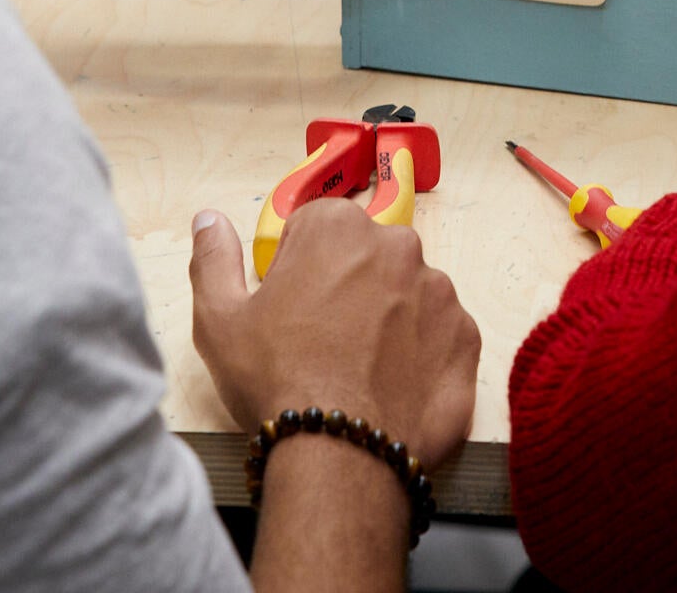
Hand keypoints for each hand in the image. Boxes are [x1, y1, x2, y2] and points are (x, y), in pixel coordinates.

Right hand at [190, 201, 480, 467]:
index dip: (299, 267)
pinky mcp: (466, 337)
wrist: (341, 456)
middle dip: (347, 287)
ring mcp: (439, 292)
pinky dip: (419, 355)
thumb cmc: (279, 383)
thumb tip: (210, 221)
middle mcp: (397, 247)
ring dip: (387, 320)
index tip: (291, 302)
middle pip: (366, 256)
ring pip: (406, 295)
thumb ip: (213, 258)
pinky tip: (389, 387)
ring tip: (357, 370)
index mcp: (337, 229)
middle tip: (321, 341)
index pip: (316, 226)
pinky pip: (440, 335)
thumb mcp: (220, 320)